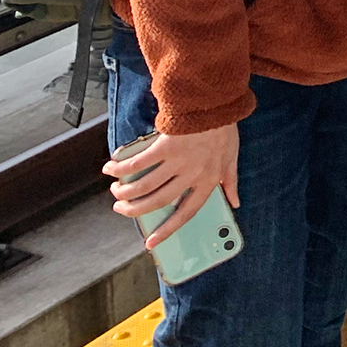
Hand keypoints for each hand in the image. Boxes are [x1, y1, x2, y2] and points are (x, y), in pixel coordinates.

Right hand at [103, 123, 238, 248]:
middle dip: (134, 210)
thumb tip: (235, 202)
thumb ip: (230, 181)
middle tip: (120, 209)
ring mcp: (177, 161)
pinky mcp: (164, 146)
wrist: (215, 101)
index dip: (167, 231)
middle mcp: (192, 175)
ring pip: (144, 186)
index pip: (187, 213)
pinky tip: (110, 168)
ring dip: (125, 192)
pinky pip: (137, 164)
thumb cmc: (223, 129)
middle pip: (157, 201)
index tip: (150, 244)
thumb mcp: (232, 157)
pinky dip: (120, 168)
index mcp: (209, 181)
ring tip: (115, 191)